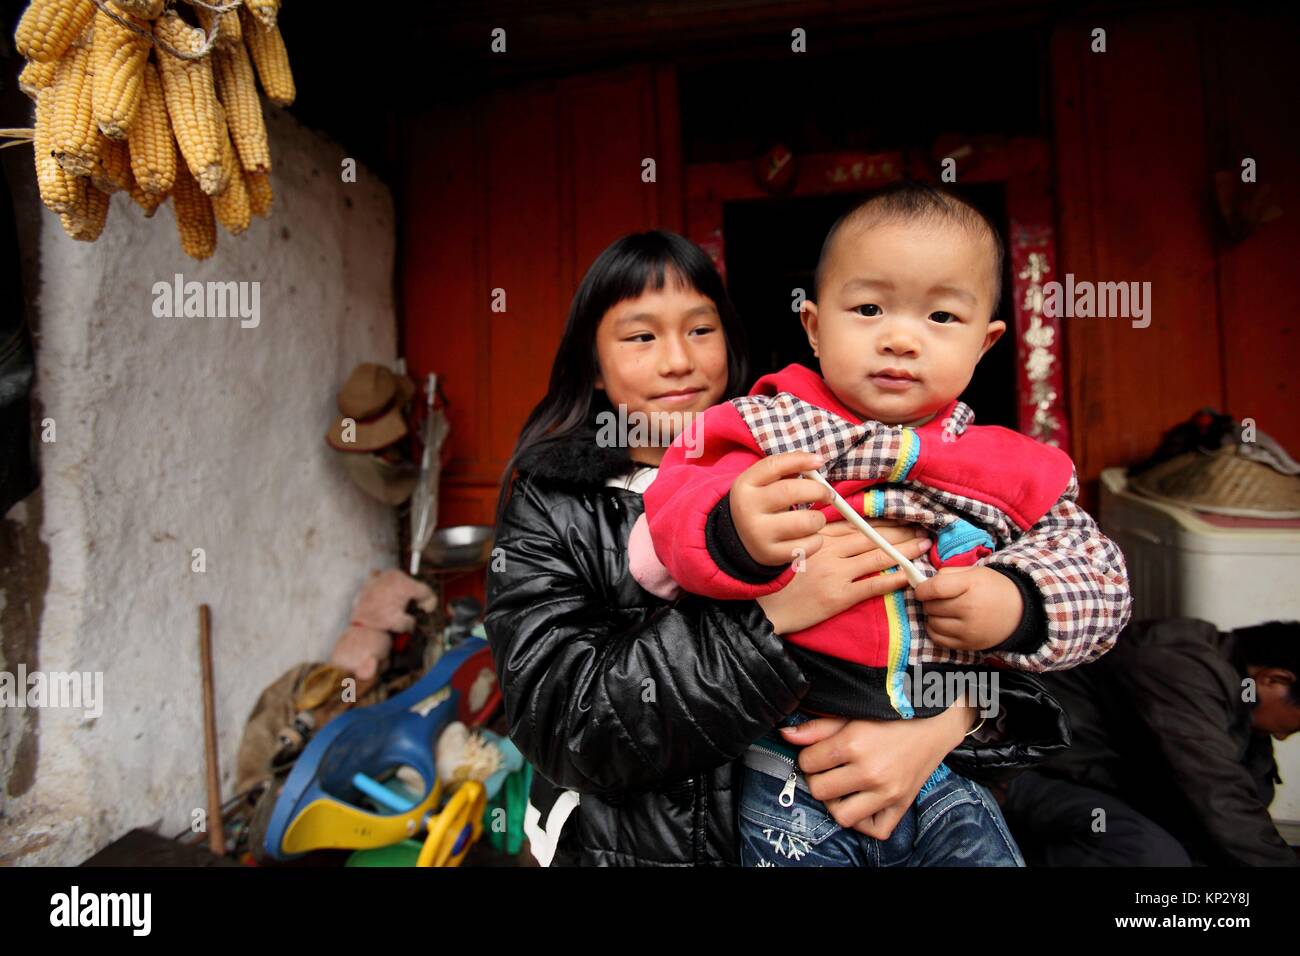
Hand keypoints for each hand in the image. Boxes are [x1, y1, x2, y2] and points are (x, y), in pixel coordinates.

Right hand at [730, 452, 831, 566]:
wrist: (740, 540)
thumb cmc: (762, 504)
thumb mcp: (763, 483)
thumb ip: (786, 469)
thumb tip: (815, 461)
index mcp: (744, 485)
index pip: (774, 465)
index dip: (800, 460)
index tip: (820, 461)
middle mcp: (747, 509)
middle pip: (791, 491)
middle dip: (819, 490)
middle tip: (829, 495)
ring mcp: (758, 534)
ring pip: (805, 522)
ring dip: (819, 519)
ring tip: (815, 519)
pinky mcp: (771, 555)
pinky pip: (808, 545)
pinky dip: (816, 539)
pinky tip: (808, 536)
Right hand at [756, 520, 931, 634]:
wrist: (764, 609)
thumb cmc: (779, 579)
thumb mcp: (795, 548)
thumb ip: (818, 536)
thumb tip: (845, 526)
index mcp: (818, 537)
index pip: (858, 524)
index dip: (882, 519)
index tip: (902, 515)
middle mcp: (830, 551)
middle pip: (872, 537)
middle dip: (900, 531)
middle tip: (922, 526)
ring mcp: (836, 574)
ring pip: (877, 556)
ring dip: (904, 550)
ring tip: (923, 546)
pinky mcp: (839, 597)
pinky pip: (872, 585)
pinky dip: (892, 579)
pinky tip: (908, 575)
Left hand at [779, 704, 975, 838]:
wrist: (934, 722)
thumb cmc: (892, 714)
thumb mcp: (852, 714)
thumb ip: (817, 728)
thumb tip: (785, 735)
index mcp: (853, 744)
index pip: (808, 763)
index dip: (809, 757)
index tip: (819, 753)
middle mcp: (870, 772)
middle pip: (820, 790)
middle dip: (818, 779)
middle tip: (829, 769)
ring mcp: (887, 792)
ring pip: (842, 816)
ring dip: (837, 803)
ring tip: (843, 787)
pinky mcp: (902, 804)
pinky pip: (875, 829)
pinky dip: (865, 821)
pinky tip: (862, 802)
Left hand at [914, 565, 1022, 650]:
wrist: (1018, 611)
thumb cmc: (992, 588)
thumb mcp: (974, 572)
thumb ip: (947, 574)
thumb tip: (922, 583)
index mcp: (971, 586)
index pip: (936, 588)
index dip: (922, 589)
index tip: (921, 589)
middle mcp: (970, 609)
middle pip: (932, 606)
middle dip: (928, 601)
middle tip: (937, 598)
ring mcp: (969, 630)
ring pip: (932, 623)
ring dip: (932, 616)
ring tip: (943, 610)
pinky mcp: (968, 644)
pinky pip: (938, 638)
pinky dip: (935, 630)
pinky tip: (944, 622)